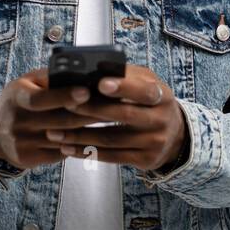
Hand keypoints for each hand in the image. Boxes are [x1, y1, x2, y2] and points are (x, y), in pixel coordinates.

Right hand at [0, 68, 107, 169]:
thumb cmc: (19, 100)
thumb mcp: (27, 83)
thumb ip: (50, 79)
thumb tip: (83, 74)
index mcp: (17, 97)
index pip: (41, 99)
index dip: (64, 96)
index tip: (87, 91)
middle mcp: (18, 122)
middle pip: (59, 120)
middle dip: (90, 113)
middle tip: (115, 107)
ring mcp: (23, 143)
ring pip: (63, 139)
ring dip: (90, 131)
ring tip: (112, 122)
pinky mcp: (30, 159)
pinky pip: (60, 154)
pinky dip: (80, 146)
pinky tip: (97, 139)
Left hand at [45, 64, 188, 172]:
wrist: (175, 136)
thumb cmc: (150, 102)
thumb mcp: (146, 84)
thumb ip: (125, 76)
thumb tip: (93, 69)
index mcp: (161, 95)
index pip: (143, 90)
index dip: (122, 87)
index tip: (99, 83)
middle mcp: (161, 119)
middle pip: (123, 116)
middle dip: (92, 109)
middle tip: (66, 104)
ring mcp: (154, 142)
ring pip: (111, 139)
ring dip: (80, 136)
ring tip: (55, 133)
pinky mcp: (145, 160)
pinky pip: (111, 157)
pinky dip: (87, 152)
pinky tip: (67, 149)